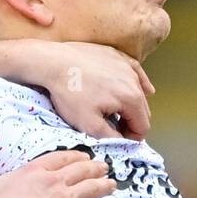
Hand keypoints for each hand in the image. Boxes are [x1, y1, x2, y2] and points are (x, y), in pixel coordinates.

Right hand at [0, 150, 124, 197]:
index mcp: (32, 171)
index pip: (59, 158)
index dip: (73, 157)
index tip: (81, 156)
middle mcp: (52, 182)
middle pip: (80, 170)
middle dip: (93, 167)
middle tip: (102, 167)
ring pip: (91, 188)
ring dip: (103, 185)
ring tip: (112, 184)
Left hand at [10, 40, 152, 139]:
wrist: (53, 62)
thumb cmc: (69, 92)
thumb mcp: (89, 124)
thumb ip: (111, 137)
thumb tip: (122, 142)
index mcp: (131, 98)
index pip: (143, 126)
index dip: (131, 138)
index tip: (117, 139)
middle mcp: (134, 80)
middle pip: (142, 109)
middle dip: (130, 121)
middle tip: (112, 127)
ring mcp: (126, 65)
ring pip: (138, 91)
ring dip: (128, 103)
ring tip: (110, 109)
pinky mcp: (117, 56)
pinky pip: (134, 71)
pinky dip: (135, 82)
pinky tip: (138, 87)